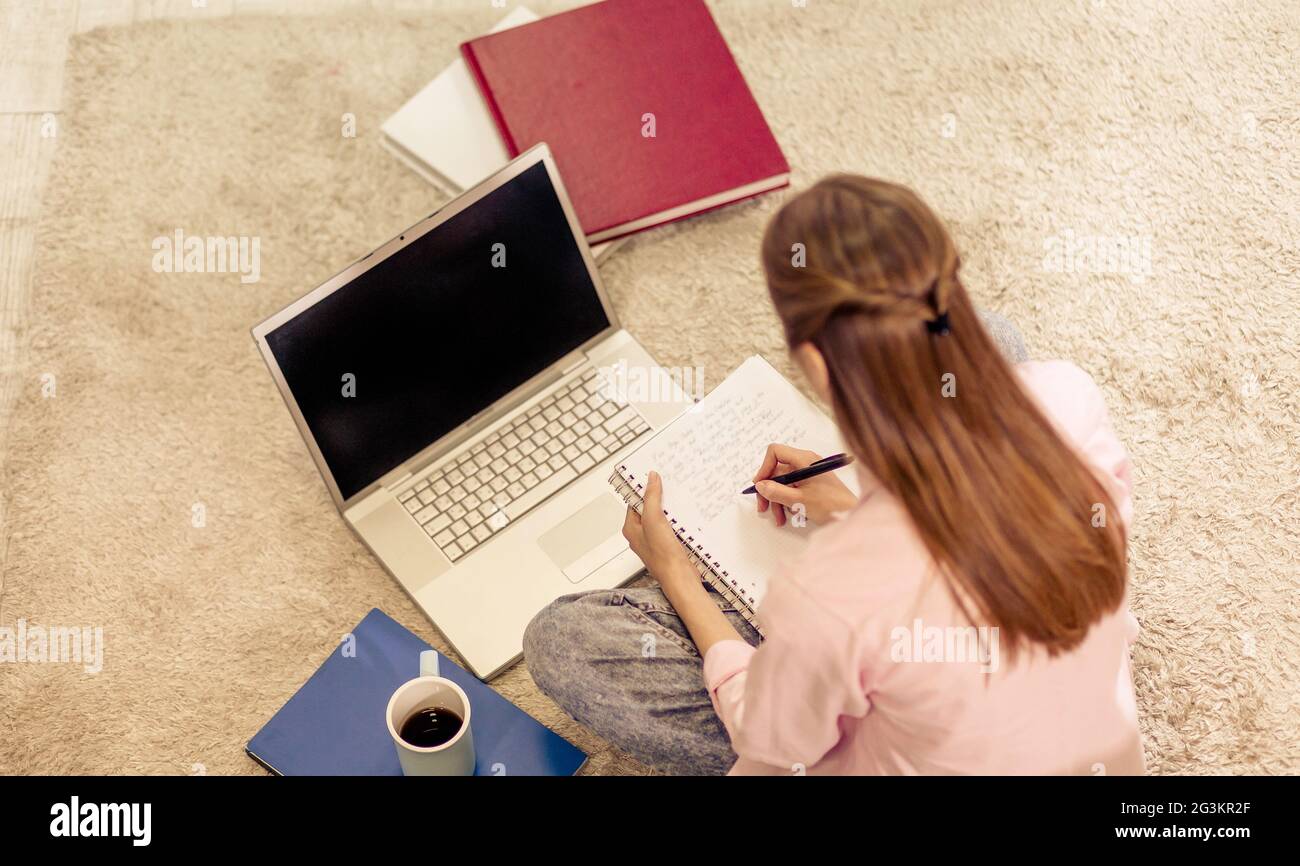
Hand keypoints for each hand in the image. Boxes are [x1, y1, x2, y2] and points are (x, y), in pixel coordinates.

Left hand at [622, 471, 695, 588]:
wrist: (680, 578)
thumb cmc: (663, 556)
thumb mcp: (653, 520)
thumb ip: (651, 498)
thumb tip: (651, 479)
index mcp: (631, 529)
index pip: (635, 502)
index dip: (643, 488)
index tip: (652, 476)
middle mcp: (641, 535)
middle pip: (648, 508)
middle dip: (658, 497)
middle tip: (667, 482)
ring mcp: (655, 541)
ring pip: (661, 517)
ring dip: (669, 508)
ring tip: (677, 495)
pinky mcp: (669, 545)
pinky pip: (671, 527)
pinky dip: (678, 519)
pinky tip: (685, 513)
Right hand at [753, 444, 857, 526]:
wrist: (852, 516)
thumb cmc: (830, 505)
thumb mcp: (798, 500)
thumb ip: (776, 492)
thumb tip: (760, 485)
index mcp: (804, 459)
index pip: (775, 452)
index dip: (764, 467)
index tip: (759, 485)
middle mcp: (806, 463)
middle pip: (777, 471)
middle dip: (769, 491)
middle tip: (763, 508)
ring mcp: (809, 474)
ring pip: (784, 483)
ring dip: (778, 501)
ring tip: (779, 519)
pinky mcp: (813, 484)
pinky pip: (794, 489)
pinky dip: (788, 502)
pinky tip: (791, 515)